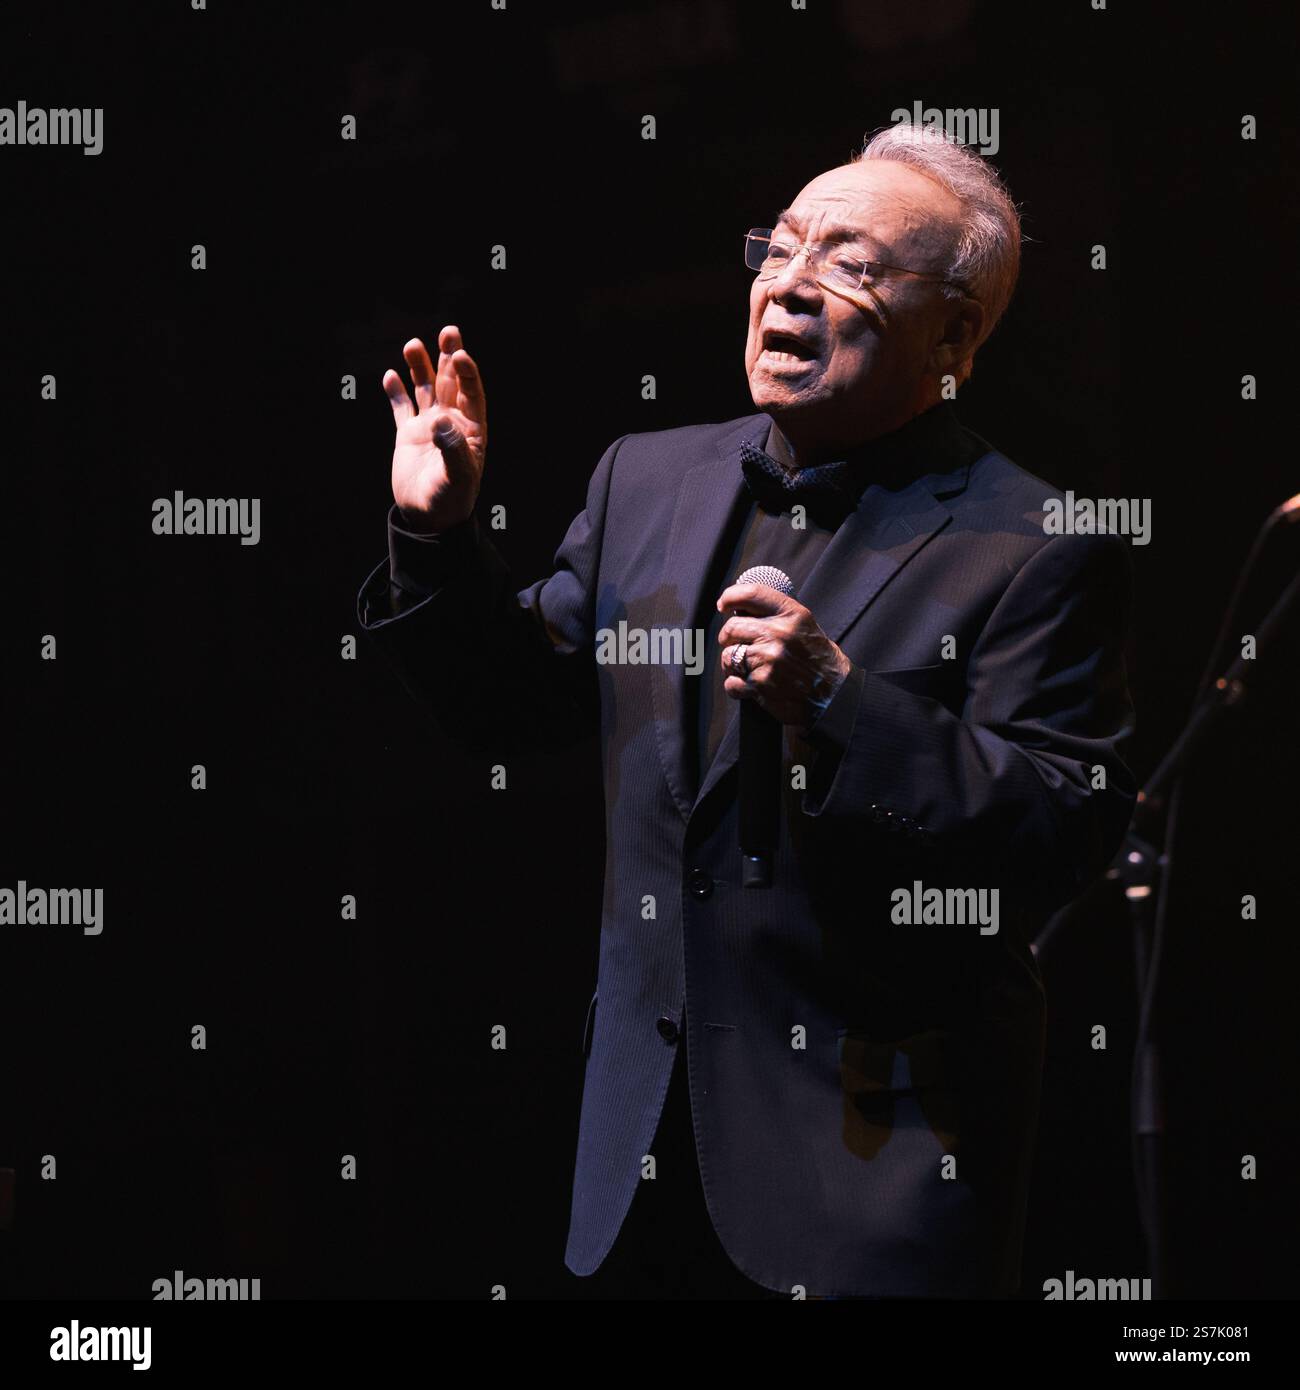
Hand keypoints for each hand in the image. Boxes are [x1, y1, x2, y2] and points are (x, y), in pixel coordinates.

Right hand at [383, 325, 486, 532]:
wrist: (428, 519)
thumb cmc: (450, 500)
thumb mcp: (456, 477)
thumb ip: (452, 448)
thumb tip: (440, 419)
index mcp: (471, 429)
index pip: (471, 393)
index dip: (467, 373)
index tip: (460, 355)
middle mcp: (451, 422)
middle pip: (450, 383)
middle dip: (449, 357)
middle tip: (449, 332)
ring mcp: (429, 426)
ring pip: (425, 389)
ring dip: (420, 367)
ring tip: (413, 346)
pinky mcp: (407, 434)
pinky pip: (402, 407)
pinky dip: (396, 391)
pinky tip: (391, 375)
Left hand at [716, 582, 851, 725]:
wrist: (835, 695)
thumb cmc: (817, 659)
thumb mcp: (805, 626)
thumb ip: (777, 615)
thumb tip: (740, 607)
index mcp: (792, 615)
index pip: (751, 594)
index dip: (731, 596)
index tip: (723, 604)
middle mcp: (778, 634)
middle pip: (731, 628)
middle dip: (729, 638)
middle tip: (739, 644)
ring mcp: (768, 660)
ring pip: (728, 656)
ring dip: (733, 664)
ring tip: (750, 668)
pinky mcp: (760, 685)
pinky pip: (731, 683)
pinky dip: (737, 687)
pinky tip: (751, 686)